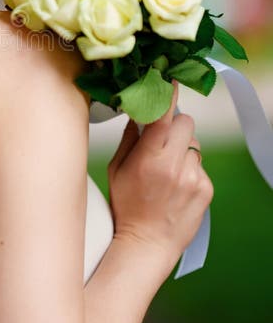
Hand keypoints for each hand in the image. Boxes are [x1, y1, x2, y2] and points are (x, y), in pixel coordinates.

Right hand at [107, 81, 213, 262]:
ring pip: (194, 144)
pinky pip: (200, 165)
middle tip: (163, 139)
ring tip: (168, 171)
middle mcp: (174, 166)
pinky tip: (177, 186)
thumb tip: (139, 113)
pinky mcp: (206, 188)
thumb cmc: (126, 206)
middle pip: (186, 122)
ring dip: (183, 149)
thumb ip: (129, 139)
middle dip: (175, 125)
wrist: (148, 243)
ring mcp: (194, 177)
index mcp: (149, 159)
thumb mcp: (115, 170)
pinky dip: (189, 169)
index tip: (168, 79)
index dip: (166, 94)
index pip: (163, 116)